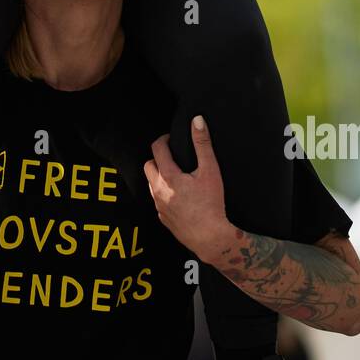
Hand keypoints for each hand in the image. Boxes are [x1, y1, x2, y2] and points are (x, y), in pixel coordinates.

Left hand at [144, 118, 229, 260]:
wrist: (210, 238)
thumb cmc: (211, 204)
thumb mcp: (210, 171)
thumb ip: (203, 144)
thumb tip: (197, 120)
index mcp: (168, 176)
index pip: (157, 149)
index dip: (163, 140)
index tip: (171, 138)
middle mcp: (158, 190)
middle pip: (148, 166)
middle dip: (158, 158)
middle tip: (172, 157)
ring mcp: (159, 206)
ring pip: (151, 184)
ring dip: (159, 177)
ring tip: (176, 175)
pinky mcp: (163, 219)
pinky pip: (158, 201)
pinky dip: (164, 195)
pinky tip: (179, 197)